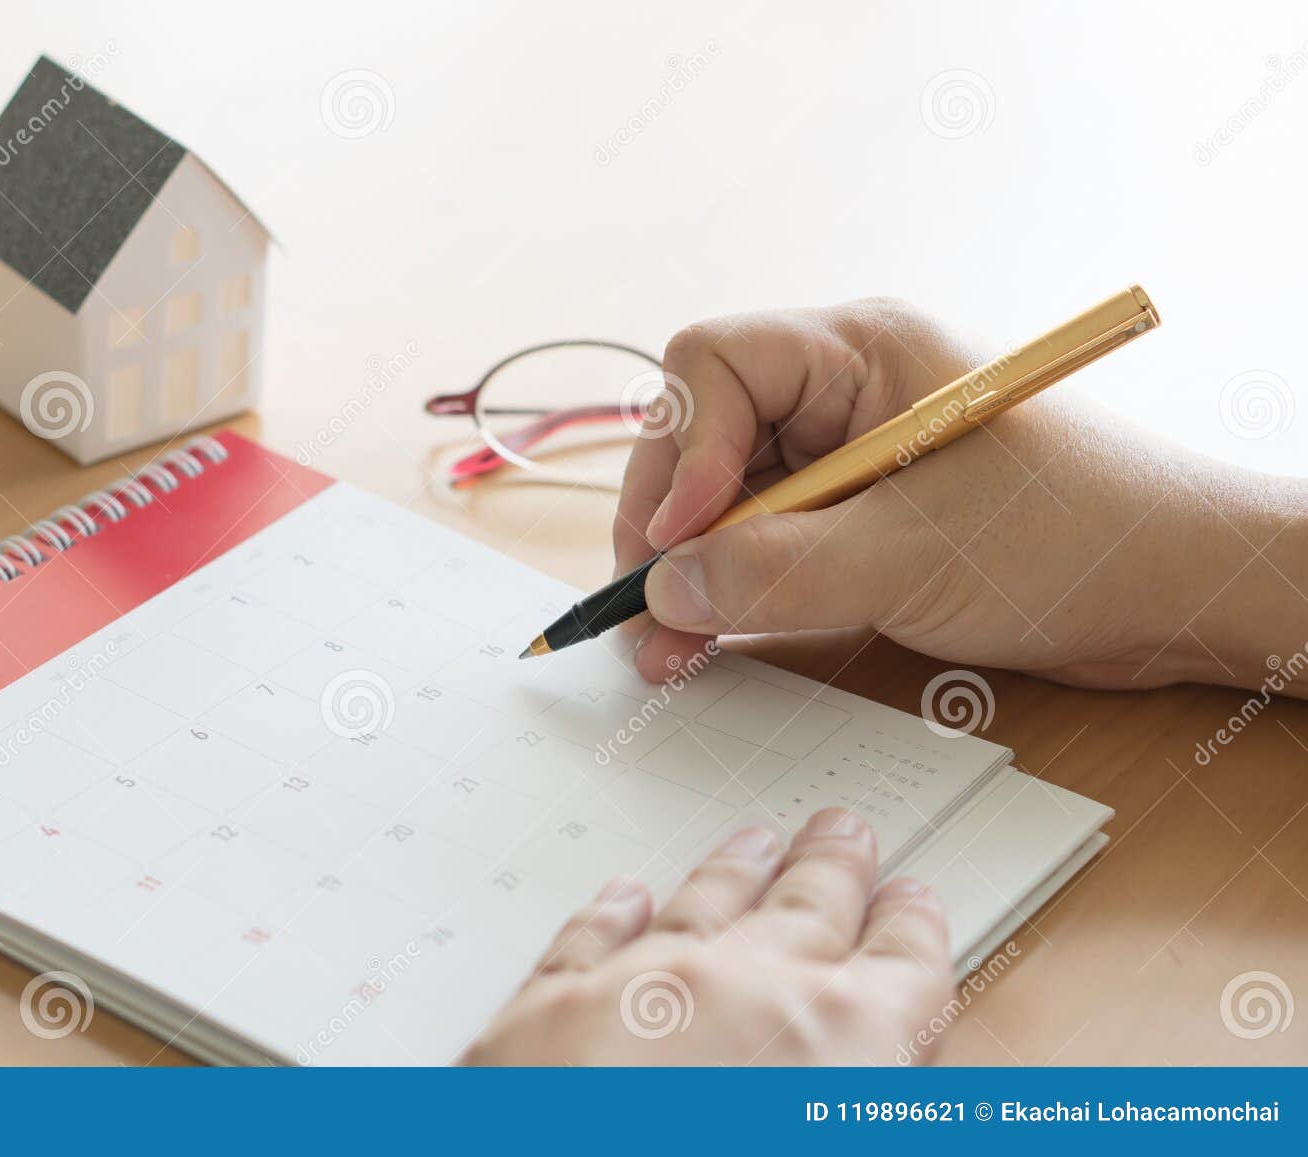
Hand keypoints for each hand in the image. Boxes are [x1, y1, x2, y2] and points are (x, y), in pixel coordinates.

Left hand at [462, 809, 951, 1065]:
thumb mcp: (851, 1132)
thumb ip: (872, 1090)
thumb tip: (877, 1074)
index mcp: (845, 1043)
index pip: (903, 966)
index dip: (913, 928)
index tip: (915, 900)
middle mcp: (747, 992)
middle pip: (807, 909)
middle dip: (831, 868)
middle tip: (843, 829)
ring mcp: (644, 988)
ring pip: (702, 905)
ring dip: (734, 872)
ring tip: (755, 842)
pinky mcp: (550, 1009)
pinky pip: (589, 940)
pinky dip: (611, 913)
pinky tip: (623, 894)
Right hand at [614, 299, 1307, 692]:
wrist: (1179, 590)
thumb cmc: (1077, 538)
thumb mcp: (913, 557)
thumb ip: (777, 574)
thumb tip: (665, 591)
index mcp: (862, 351)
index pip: (716, 366)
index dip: (679, 451)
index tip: (678, 539)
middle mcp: (843, 393)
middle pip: (704, 437)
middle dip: (669, 525)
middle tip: (650, 611)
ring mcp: (847, 459)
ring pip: (725, 500)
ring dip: (692, 570)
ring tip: (668, 650)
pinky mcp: (857, 519)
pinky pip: (766, 542)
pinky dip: (732, 590)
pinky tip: (709, 640)